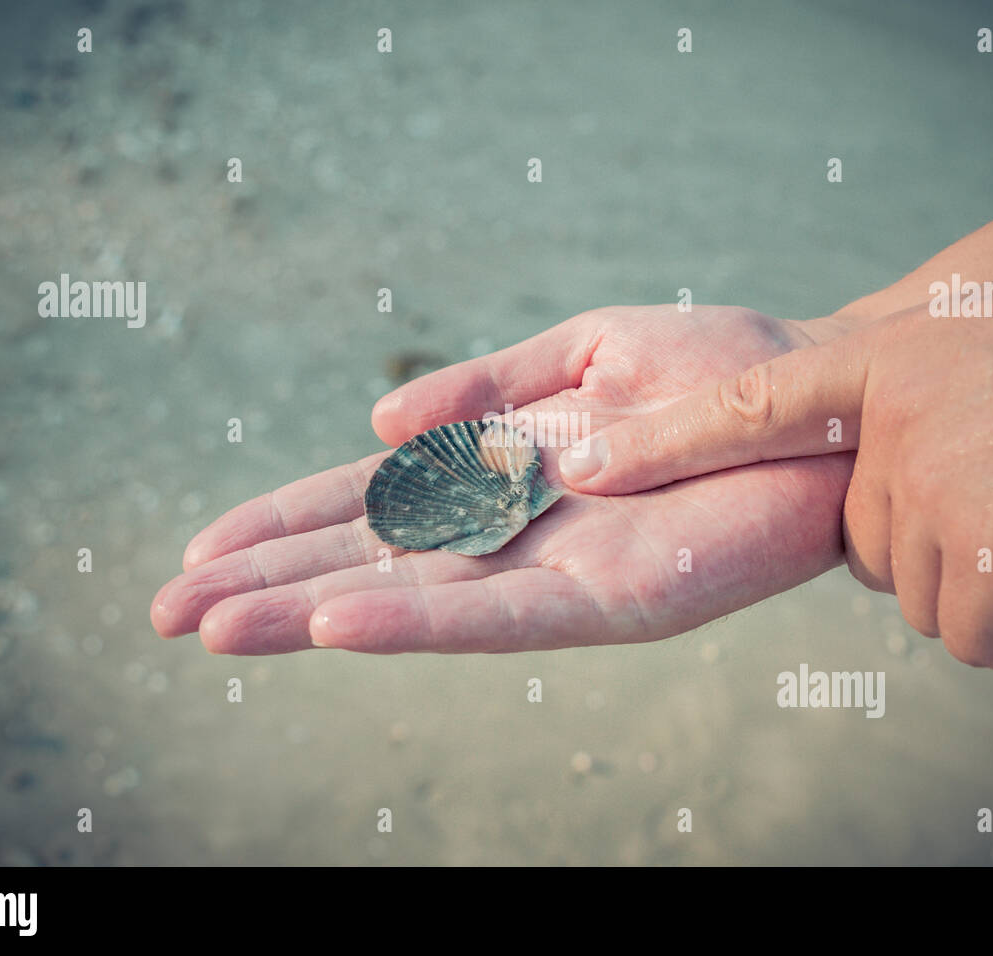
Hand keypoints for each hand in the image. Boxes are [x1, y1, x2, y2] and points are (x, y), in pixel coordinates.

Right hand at [150, 305, 854, 652]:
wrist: (825, 401)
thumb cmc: (718, 369)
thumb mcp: (585, 349)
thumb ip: (483, 389)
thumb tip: (376, 419)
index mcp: (499, 470)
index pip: (368, 501)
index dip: (282, 522)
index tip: (199, 547)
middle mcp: (514, 534)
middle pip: (368, 563)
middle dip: (268, 586)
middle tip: (168, 615)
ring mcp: (555, 574)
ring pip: (412, 603)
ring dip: (310, 615)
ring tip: (214, 632)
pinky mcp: (611, 603)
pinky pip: (499, 617)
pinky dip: (416, 623)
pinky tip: (333, 626)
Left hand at [558, 235, 992, 668]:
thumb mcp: (975, 342)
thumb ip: (898, 389)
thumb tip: (868, 457)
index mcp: (878, 358)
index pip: (739, 410)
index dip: (657, 444)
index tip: (581, 468)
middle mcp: (884, 422)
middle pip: (875, 549)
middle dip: (955, 546)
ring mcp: (928, 487)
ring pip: (933, 597)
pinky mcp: (984, 557)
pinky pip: (990, 639)